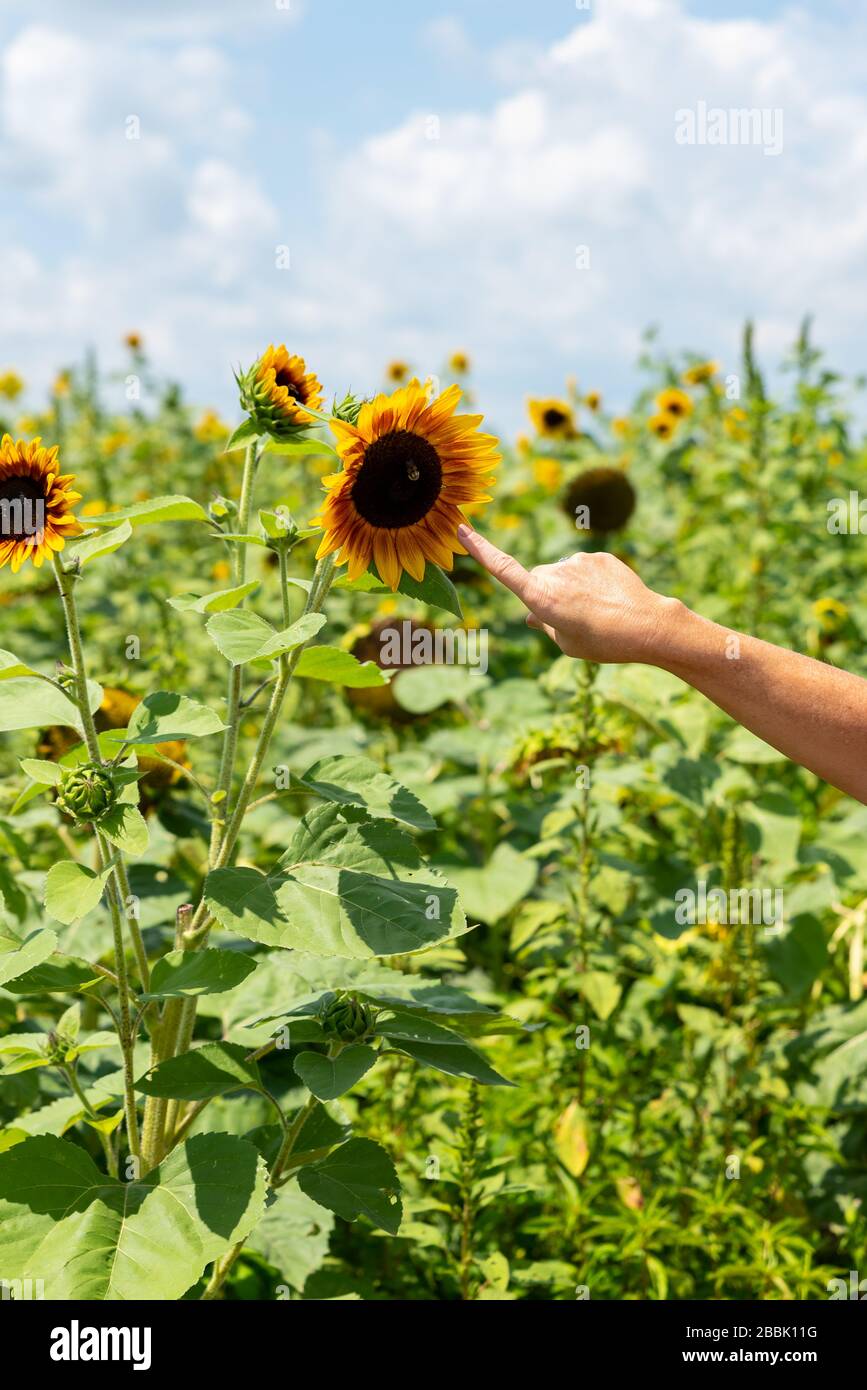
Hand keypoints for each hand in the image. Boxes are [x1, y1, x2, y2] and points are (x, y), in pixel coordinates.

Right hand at [456, 523, 679, 664]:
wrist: (648, 626)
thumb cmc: (603, 643)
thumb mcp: (566, 643)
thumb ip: (545, 624)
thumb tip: (532, 614)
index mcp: (540, 596)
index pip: (502, 568)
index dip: (479, 549)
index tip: (461, 529)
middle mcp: (555, 573)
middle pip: (538, 580)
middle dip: (546, 595)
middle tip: (571, 620)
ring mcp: (578, 561)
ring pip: (563, 575)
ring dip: (572, 590)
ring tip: (597, 613)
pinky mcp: (600, 556)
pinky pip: (586, 569)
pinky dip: (592, 583)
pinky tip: (610, 600)